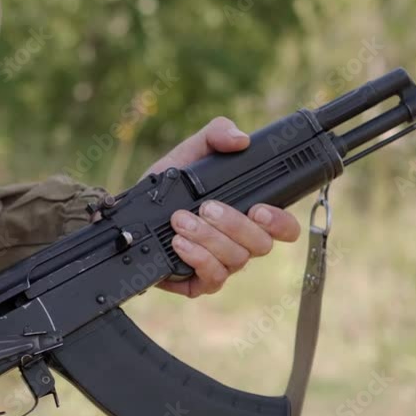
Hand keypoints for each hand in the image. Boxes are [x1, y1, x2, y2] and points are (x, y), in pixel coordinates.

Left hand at [143, 117, 301, 297]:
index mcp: (248, 214)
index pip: (284, 227)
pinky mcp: (199, 281)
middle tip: (205, 207)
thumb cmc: (167, 185)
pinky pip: (213, 279)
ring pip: (236, 260)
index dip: (281, 222)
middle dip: (233, 224)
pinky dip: (197, 258)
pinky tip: (179, 243)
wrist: (131, 214)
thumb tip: (241, 139)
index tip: (259, 209)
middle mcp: (240, 243)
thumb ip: (216, 135)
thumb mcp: (190, 152)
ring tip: (180, 220)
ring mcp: (222, 264)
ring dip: (208, 238)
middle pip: (260, 245)